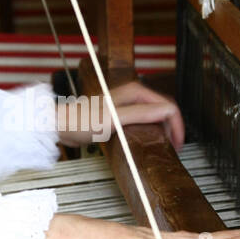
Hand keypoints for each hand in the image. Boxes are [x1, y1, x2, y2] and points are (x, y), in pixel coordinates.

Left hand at [55, 80, 184, 149]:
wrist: (61, 126)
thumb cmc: (81, 122)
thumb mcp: (114, 119)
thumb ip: (140, 114)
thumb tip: (166, 111)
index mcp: (136, 92)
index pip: (168, 106)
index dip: (177, 125)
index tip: (178, 143)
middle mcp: (134, 94)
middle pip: (164, 109)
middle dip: (173, 127)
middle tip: (176, 147)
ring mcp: (128, 104)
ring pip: (156, 114)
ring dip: (164, 128)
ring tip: (167, 145)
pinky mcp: (122, 114)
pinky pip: (145, 119)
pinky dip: (153, 129)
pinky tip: (151, 140)